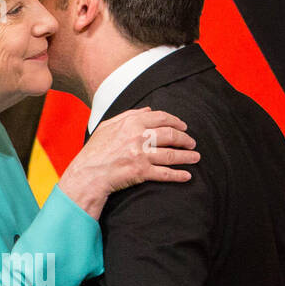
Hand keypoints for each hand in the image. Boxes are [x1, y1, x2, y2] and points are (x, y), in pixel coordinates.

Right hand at [58, 107, 199, 218]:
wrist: (88, 174)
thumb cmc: (95, 151)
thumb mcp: (107, 126)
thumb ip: (128, 115)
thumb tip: (148, 109)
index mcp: (132, 123)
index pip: (161, 118)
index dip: (176, 122)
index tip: (183, 127)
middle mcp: (139, 137)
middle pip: (170, 135)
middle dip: (184, 139)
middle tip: (192, 143)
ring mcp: (141, 154)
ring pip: (171, 154)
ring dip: (187, 156)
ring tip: (196, 157)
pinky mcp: (142, 172)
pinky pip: (165, 173)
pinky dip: (178, 175)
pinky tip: (187, 176)